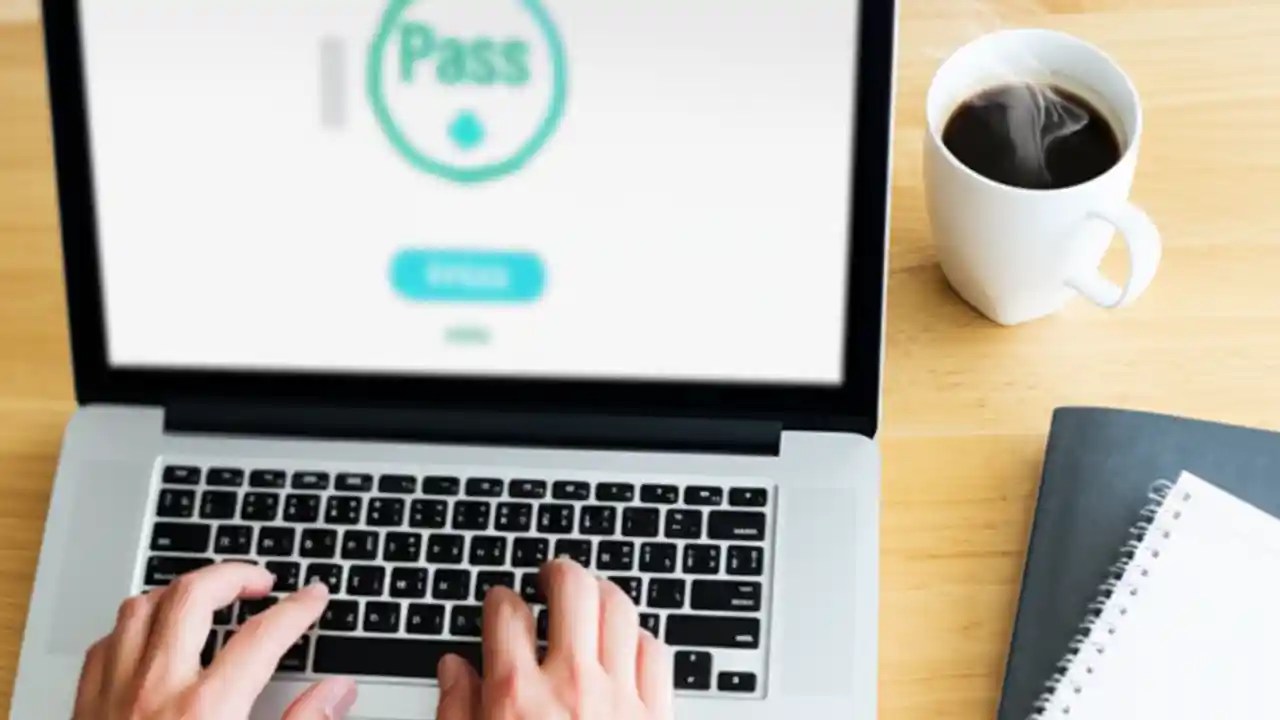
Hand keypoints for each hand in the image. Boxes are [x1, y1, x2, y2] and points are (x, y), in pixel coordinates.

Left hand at [73, 563, 355, 718]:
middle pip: (194, 595)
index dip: (299, 609)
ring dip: (179, 592)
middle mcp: (157, 691)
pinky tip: (154, 638)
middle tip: (262, 582)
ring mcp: (114, 697)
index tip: (315, 598)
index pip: (265, 634)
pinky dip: (134, 627)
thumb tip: (337, 693)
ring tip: (209, 599)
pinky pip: (106, 645)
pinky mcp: (86, 711)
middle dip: (234, 575)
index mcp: (208, 710)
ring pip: (141, 608)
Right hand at [436, 559, 672, 719]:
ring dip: (601, 594)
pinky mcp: (655, 716)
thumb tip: (454, 670)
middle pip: (573, 589)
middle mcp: (570, 685)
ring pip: (619, 610)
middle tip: (548, 578)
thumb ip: (456, 711)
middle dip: (558, 572)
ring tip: (589, 596)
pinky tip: (624, 642)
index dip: (499, 598)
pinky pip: (655, 652)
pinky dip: (638, 638)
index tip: (501, 602)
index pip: (505, 613)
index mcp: (516, 696)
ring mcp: (618, 698)